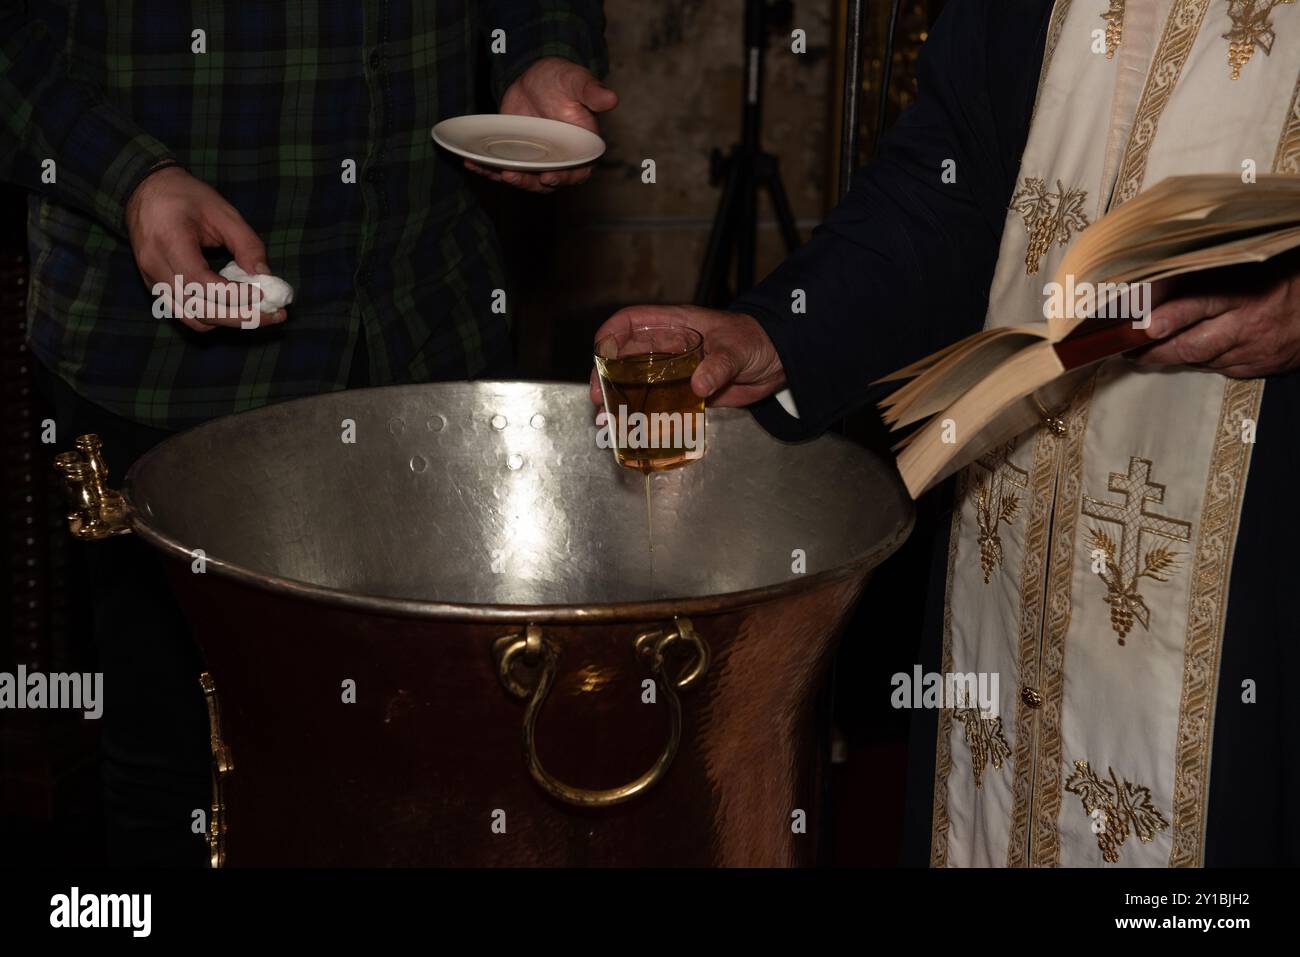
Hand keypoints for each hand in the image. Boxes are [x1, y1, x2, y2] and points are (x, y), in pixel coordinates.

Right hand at [124, 166, 283, 332]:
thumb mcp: (223, 211)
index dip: (234, 295)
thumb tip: (265, 276)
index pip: (201, 282)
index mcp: (168, 240)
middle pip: (198, 308)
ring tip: (259, 316)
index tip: (263, 294)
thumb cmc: (186, 196)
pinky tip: (235, 309)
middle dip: (240, 317)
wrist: (146, 190)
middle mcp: (155, 265)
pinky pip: (185, 314)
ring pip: (191, 319)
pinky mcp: (155, 288)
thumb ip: (246, 244)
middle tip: (274, 315)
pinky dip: (213, 318)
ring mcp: (152, 280)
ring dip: (228, 323)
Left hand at [465, 56, 617, 193]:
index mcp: (579, 148)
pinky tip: (470, 164)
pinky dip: (487, 170)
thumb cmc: (562, 78)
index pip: (576, 171)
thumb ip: (591, 92)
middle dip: (529, 182)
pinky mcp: (515, 155)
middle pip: (546, 181)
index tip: (548, 177)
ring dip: (508, 179)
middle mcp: (559, 160)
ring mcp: (536, 160)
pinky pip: (502, 168)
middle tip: (511, 175)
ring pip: (524, 179)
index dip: (564, 178)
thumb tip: (611, 98)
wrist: (534, 76)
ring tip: (492, 171)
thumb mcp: (576, 81)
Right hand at [589, 305, 786, 408]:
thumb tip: (698, 384)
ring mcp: (675, 370)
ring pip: (637, 382)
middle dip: (607, 375)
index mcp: (675, 325)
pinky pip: (659, 402)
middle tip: (600, 397)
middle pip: (625, 356)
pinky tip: (635, 429)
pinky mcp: (686, 392)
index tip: (599, 355)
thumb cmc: (757, 339)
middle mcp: (668, 346)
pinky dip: (645, 415)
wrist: (779, 359)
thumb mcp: (738, 348)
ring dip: (621, 399)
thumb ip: (719, 365)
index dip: (610, 335)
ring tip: (609, 418)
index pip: (631, 322)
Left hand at [1135, 255, 1299, 376]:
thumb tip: (1159, 278)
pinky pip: (1219, 368)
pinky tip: (1186, 354)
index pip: (1197, 304)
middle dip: (1154, 350)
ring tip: (1144, 353)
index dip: (1165, 315)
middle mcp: (1250, 324)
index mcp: (1247, 290)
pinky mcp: (1261, 367)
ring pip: (1201, 360)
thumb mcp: (1250, 263)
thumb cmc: (1284, 277)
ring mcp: (1255, 349)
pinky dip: (1199, 362)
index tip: (1139, 324)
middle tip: (1127, 349)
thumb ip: (1208, 269)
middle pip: (1191, 345)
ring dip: (1171, 357)